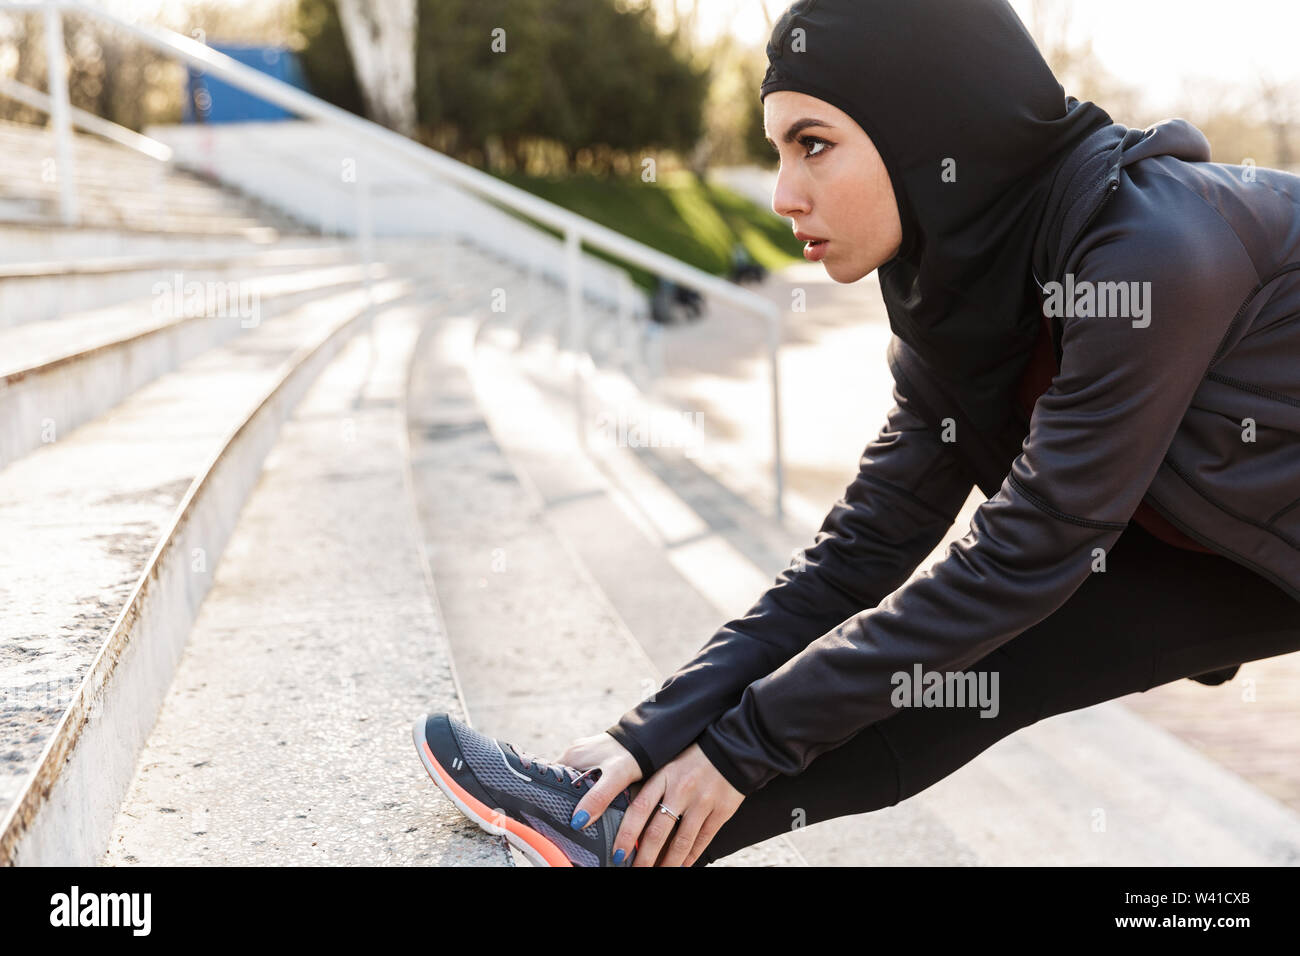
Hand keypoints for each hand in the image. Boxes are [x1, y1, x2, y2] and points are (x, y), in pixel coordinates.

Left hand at [572, 741, 743, 866]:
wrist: (731, 747)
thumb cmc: (693, 759)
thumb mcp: (668, 765)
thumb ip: (652, 789)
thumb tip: (631, 821)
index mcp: (664, 775)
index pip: (639, 809)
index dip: (626, 834)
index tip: (618, 853)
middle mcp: (682, 789)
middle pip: (658, 831)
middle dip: (644, 857)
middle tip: (635, 870)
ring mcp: (703, 801)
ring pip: (681, 841)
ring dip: (667, 863)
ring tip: (658, 872)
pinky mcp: (721, 810)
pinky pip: (703, 840)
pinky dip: (690, 857)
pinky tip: (681, 866)